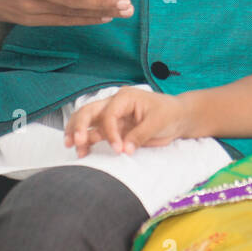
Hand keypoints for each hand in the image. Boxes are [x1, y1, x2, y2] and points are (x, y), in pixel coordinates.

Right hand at [62, 87, 187, 156]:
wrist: (177, 119)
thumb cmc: (169, 114)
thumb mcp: (158, 122)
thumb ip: (140, 135)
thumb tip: (125, 149)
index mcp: (125, 98)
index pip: (109, 113)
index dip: (110, 132)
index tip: (118, 149)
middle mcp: (114, 105)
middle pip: (88, 111)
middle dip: (80, 126)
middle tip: (77, 142)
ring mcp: (112, 118)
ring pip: (87, 122)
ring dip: (78, 134)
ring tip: (74, 148)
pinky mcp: (113, 130)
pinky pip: (95, 134)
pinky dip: (87, 142)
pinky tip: (82, 152)